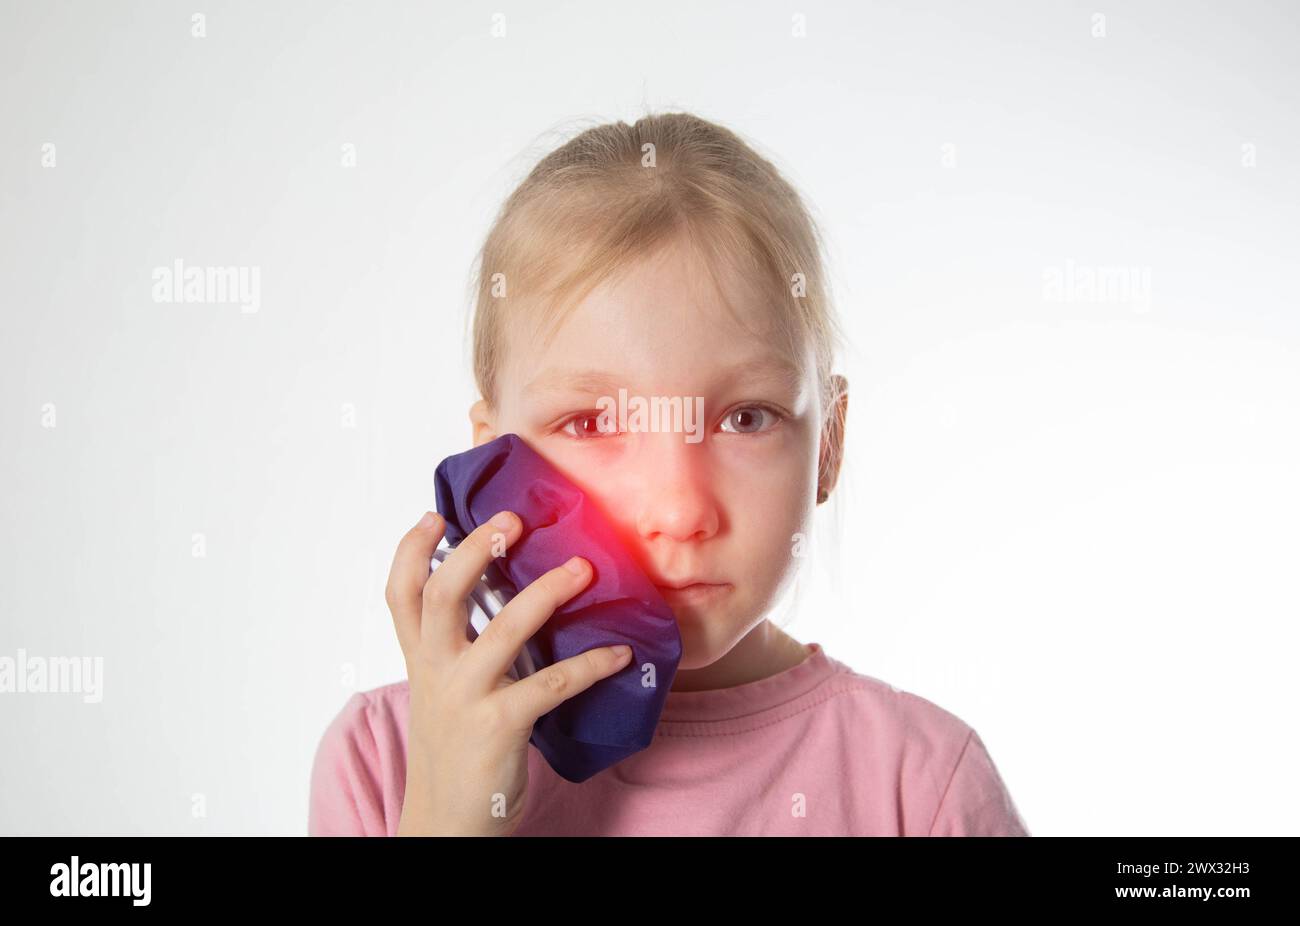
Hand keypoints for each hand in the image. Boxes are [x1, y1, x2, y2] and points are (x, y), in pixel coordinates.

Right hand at [385, 509, 631, 835]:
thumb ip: (458, 649)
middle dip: (475, 549)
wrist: (448, 821)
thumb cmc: (456, 750)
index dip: (411, 550)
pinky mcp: (500, 725)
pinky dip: (591, 665)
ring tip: (584, 569)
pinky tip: (620, 653)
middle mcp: (437, 671)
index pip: (400, 594)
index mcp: (421, 660)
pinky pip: (552, 683)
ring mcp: (466, 697)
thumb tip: (504, 596)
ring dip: (548, 592)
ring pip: (504, 627)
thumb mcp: (442, 693)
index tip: (435, 514)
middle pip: (442, 594)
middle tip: (511, 520)